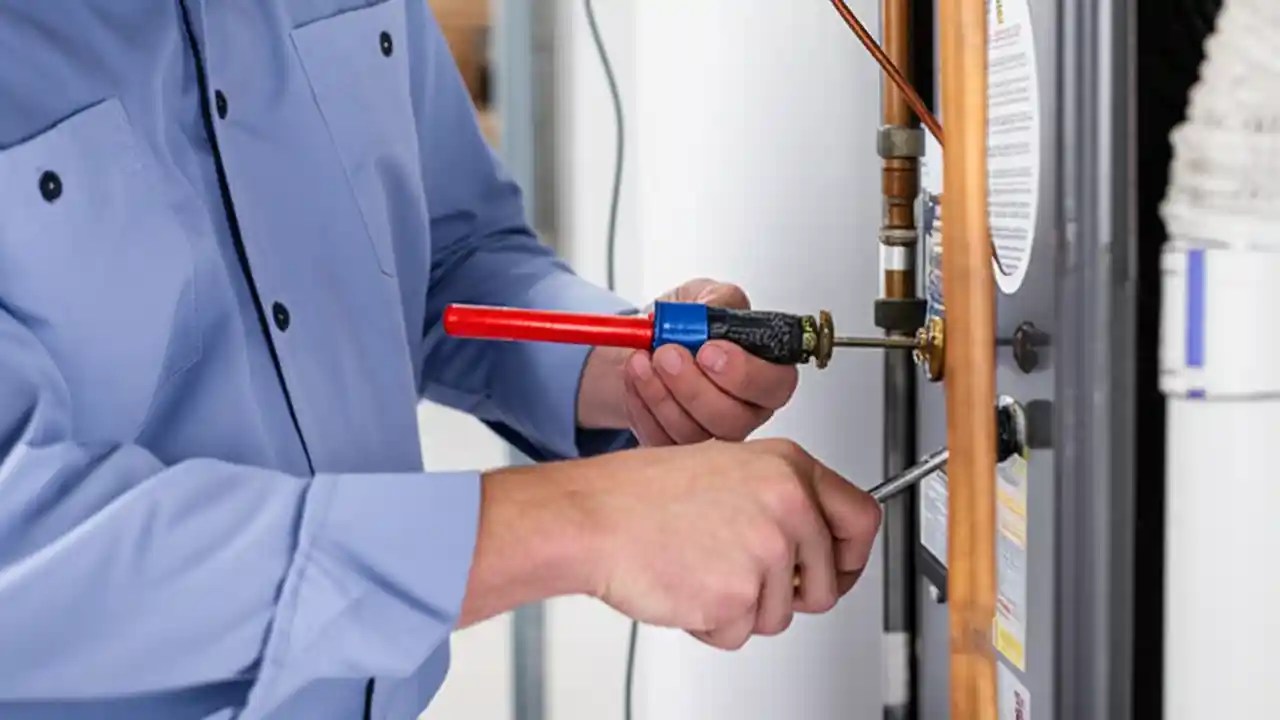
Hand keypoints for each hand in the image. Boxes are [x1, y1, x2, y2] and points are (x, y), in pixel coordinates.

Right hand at [577, 439, 879, 648]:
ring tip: (700, 567)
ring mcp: (766, 552)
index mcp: (787, 467)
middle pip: (826, 583)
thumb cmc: (641, 495)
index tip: (836, 568)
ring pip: (781, 614)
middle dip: (789, 595)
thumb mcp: (726, 467)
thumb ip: (778, 498)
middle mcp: (786, 506)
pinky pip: (740, 633)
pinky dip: (712, 623)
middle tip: (746, 579)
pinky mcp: (738, 595)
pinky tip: (686, 584)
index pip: (862, 519)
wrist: (592, 518)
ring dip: (742, 608)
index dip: (851, 556)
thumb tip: (810, 538)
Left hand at [624, 279, 799, 444]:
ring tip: (642, 360)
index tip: (709, 351)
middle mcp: (744, 408)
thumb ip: (716, 299)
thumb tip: (712, 307)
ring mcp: (710, 433)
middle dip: (693, 386)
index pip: (775, 384)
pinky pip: (661, 440)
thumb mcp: (703, 297)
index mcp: (764, 371)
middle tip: (667, 354)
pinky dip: (641, 406)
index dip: (744, 373)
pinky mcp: (676, 445)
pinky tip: (635, 377)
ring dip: (661, 394)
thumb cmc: (685, 327)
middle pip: (732, 419)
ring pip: (694, 433)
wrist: (647, 346)